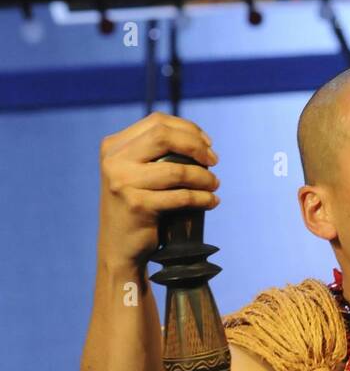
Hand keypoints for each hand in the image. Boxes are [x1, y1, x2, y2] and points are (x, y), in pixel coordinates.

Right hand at [97, 111, 219, 267]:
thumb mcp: (134, 174)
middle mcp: (114, 160)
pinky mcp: (137, 206)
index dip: (188, 129)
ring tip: (214, 184)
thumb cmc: (135, 209)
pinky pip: (180, 197)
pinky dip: (201, 198)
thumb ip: (153, 153)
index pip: (156, 121)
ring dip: (203, 177)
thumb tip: (198, 140)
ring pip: (176, 170)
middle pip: (164, 136)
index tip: (207, 144)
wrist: (118, 249)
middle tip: (214, 161)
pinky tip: (211, 201)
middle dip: (196, 146)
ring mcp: (123, 183)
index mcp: (114, 146)